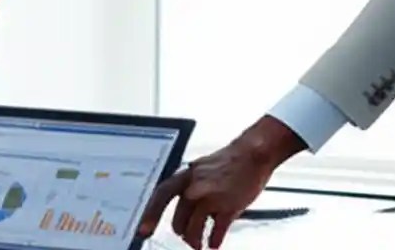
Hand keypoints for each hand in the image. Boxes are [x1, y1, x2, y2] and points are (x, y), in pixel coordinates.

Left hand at [138, 118, 302, 248]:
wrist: (252, 154)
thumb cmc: (228, 163)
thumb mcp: (200, 169)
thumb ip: (190, 186)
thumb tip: (183, 207)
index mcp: (185, 176)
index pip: (161, 197)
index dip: (150, 215)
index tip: (142, 231)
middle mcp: (194, 187)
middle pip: (178, 220)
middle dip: (182, 232)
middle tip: (188, 238)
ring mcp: (211, 198)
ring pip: (194, 230)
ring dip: (196, 241)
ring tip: (200, 245)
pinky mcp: (229, 208)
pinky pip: (216, 232)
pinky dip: (214, 241)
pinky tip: (214, 244)